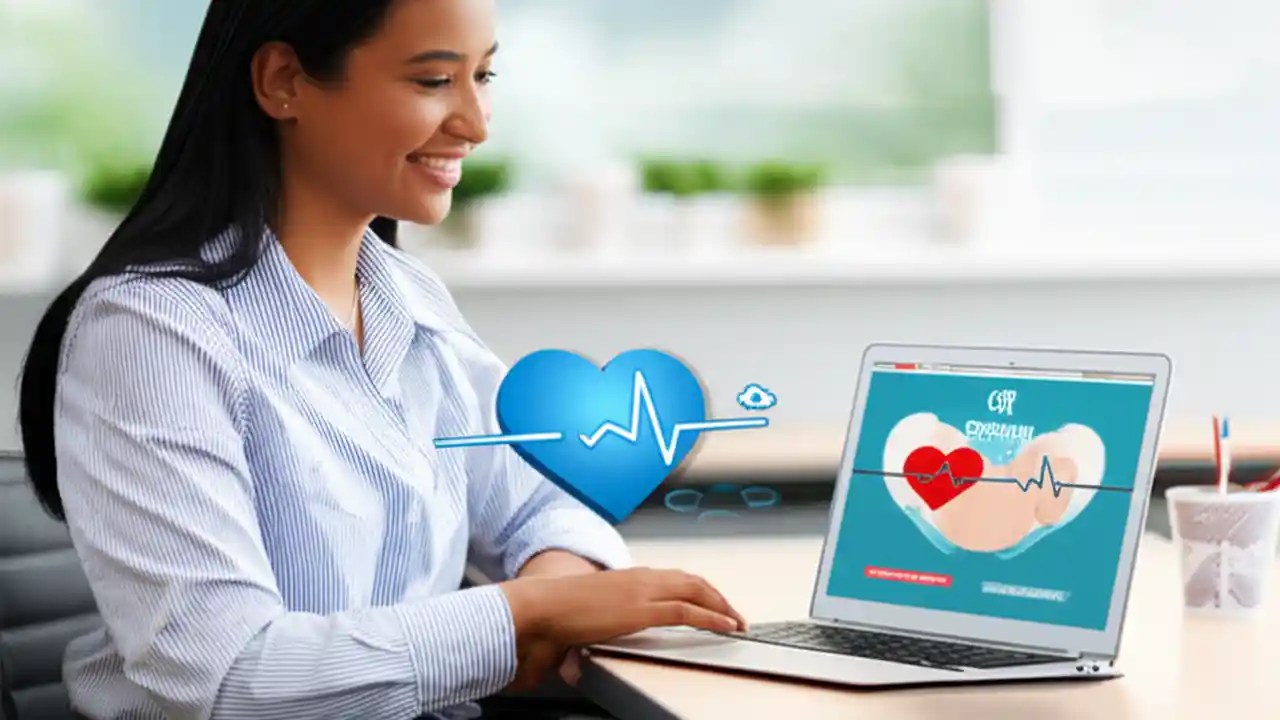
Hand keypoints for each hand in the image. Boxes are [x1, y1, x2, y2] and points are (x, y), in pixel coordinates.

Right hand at [498, 567, 747, 691]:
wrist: (544, 606)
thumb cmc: (556, 612)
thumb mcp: (586, 618)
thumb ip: (594, 631)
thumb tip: (581, 661)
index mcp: (628, 578)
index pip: (672, 578)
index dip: (696, 588)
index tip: (710, 601)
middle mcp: (640, 578)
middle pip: (691, 580)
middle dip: (717, 596)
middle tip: (733, 612)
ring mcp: (644, 591)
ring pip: (696, 591)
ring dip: (721, 605)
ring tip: (736, 620)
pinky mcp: (644, 610)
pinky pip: (689, 612)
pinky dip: (713, 617)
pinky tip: (726, 626)